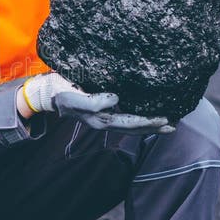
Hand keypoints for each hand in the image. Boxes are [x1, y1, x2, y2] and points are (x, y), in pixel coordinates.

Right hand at [19, 73, 173, 133]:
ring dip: (148, 125)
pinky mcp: (100, 107)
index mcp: (100, 119)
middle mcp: (104, 120)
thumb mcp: (73, 97)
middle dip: (153, 127)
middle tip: (172, 125)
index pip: (130, 123)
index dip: (148, 122)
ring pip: (130, 124)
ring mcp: (102, 115)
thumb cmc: (59, 91)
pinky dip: (138, 116)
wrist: (46, 92)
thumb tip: (116, 99)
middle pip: (133, 127)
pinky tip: (145, 112)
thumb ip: (93, 101)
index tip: (165, 119)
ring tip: (165, 124)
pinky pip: (124, 115)